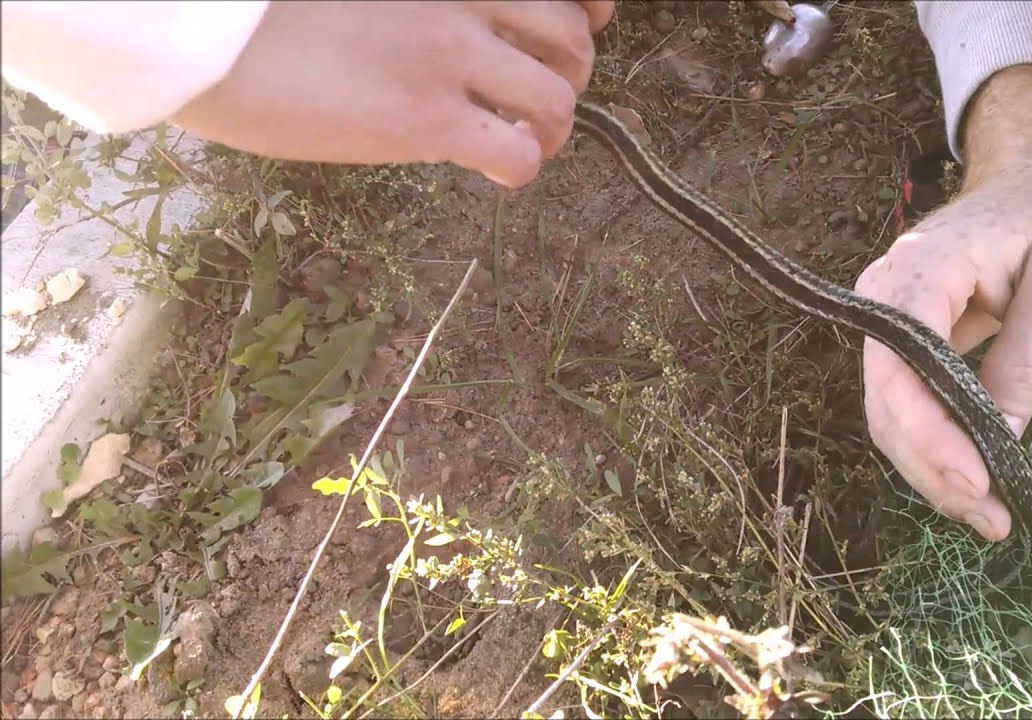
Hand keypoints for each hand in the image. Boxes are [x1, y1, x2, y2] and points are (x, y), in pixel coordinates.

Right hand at [172, 1, 614, 186]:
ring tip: (525, 142)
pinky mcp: (426, 121)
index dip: (586, 12)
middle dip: (573, 76)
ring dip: (553, 129)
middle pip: (572, 39)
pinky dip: (522, 168)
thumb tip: (466, 24)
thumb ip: (426, 1)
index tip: (576, 31)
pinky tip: (496, 170)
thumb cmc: (266, 6)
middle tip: (539, 98)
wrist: (204, 35)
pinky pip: (517, 154)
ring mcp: (448, 57)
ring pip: (557, 100)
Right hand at [854, 65, 1031, 540]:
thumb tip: (1000, 442)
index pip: (902, 364)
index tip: (979, 481)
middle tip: (992, 519)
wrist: (1030, 179)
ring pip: (887, 414)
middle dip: (934, 468)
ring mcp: (883, 320)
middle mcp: (883, 296)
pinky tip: (971, 479)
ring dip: (931, 470)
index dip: (931, 432)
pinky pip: (903, 405)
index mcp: (921, 271)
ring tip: (987, 514)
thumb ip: (1027, 360)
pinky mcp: (899, 342)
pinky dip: (932, 449)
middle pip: (886, 402)